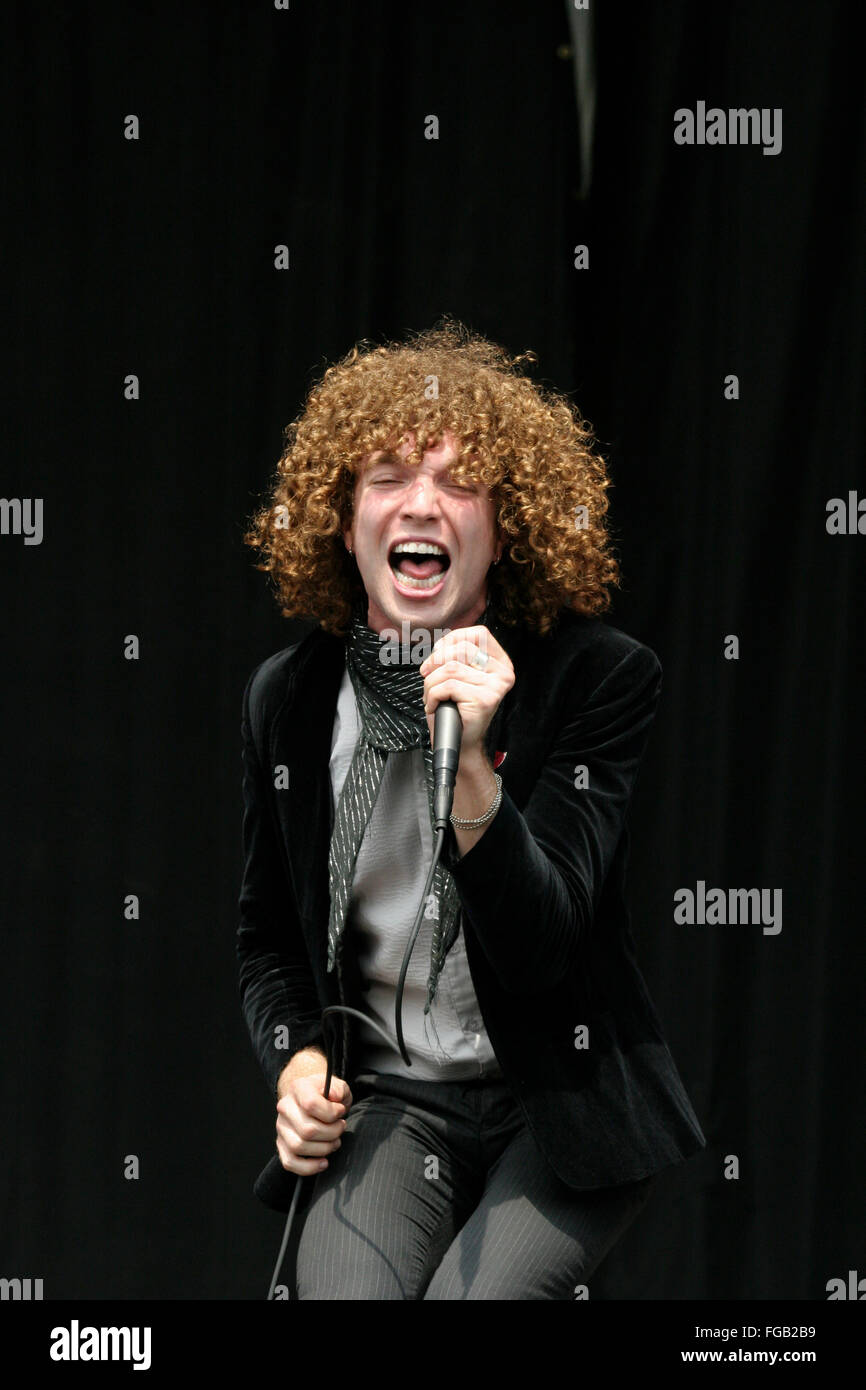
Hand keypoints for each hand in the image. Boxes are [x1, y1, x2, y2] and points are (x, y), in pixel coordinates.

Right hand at [275, 1065, 352, 1176]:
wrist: (311, 1098)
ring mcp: (281, 1128)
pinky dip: (309, 1167)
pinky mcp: (281, 1145)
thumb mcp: (337, 1085)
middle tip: (340, 1127)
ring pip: (299, 1147)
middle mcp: (285, 1108)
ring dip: (324, 1149)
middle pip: (308, 1130)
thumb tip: (335, 1097)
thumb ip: (339, 1089)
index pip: (311, 1105)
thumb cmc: (326, 1094)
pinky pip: (290, 1162)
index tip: (340, 1112)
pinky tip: (323, 1162)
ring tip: (334, 1141)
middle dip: (332, 1133)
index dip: (331, 1113)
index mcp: (298, 1089)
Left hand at [419, 625, 513, 755]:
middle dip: (436, 661)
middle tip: (428, 676)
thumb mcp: (460, 675)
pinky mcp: (483, 700)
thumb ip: (457, 656)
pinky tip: (434, 706)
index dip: (452, 639)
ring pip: (450, 668)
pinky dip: (431, 696)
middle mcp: (503, 673)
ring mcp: (495, 687)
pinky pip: (446, 686)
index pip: (478, 634)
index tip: (438, 655)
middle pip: (462, 648)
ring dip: (431, 683)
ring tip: (432, 696)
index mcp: (500, 663)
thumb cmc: (456, 709)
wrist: (460, 742)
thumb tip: (441, 644)